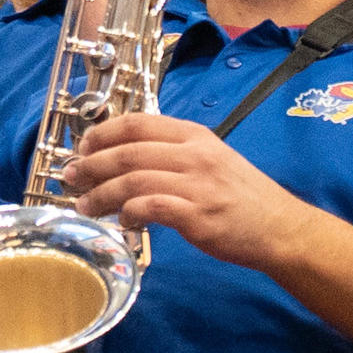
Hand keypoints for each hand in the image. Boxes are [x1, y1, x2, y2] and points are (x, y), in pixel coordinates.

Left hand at [66, 112, 316, 269]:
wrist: (281, 228)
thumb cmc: (243, 197)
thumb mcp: (212, 160)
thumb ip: (174, 155)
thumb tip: (124, 160)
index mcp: (194, 136)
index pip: (136, 123)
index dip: (101, 134)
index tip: (82, 148)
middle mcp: (194, 155)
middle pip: (126, 152)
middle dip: (90, 166)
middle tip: (71, 179)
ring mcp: (197, 185)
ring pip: (131, 181)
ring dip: (100, 195)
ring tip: (86, 206)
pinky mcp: (197, 215)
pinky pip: (149, 208)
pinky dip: (127, 214)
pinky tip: (123, 222)